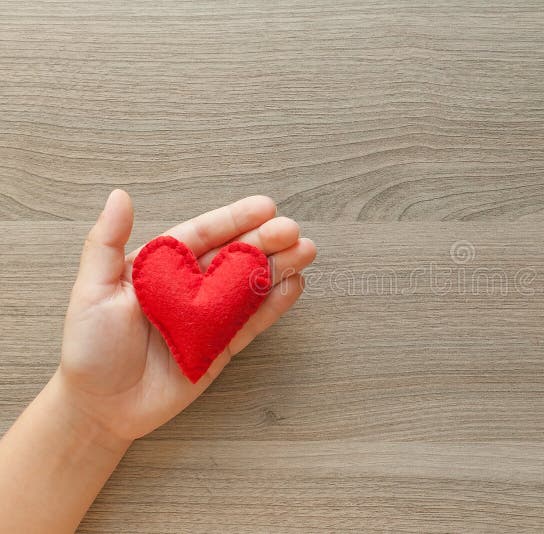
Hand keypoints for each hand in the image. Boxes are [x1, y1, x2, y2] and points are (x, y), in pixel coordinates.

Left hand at [57, 190, 315, 441]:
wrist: (101, 409)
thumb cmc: (89, 349)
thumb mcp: (92, 292)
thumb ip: (106, 244)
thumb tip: (119, 196)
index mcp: (162, 267)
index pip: (203, 235)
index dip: (234, 221)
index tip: (264, 207)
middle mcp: (191, 287)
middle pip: (234, 257)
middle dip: (265, 242)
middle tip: (293, 232)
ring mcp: (209, 317)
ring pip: (250, 286)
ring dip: (278, 268)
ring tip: (305, 252)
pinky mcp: (222, 346)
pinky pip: (252, 322)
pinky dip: (274, 304)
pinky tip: (294, 285)